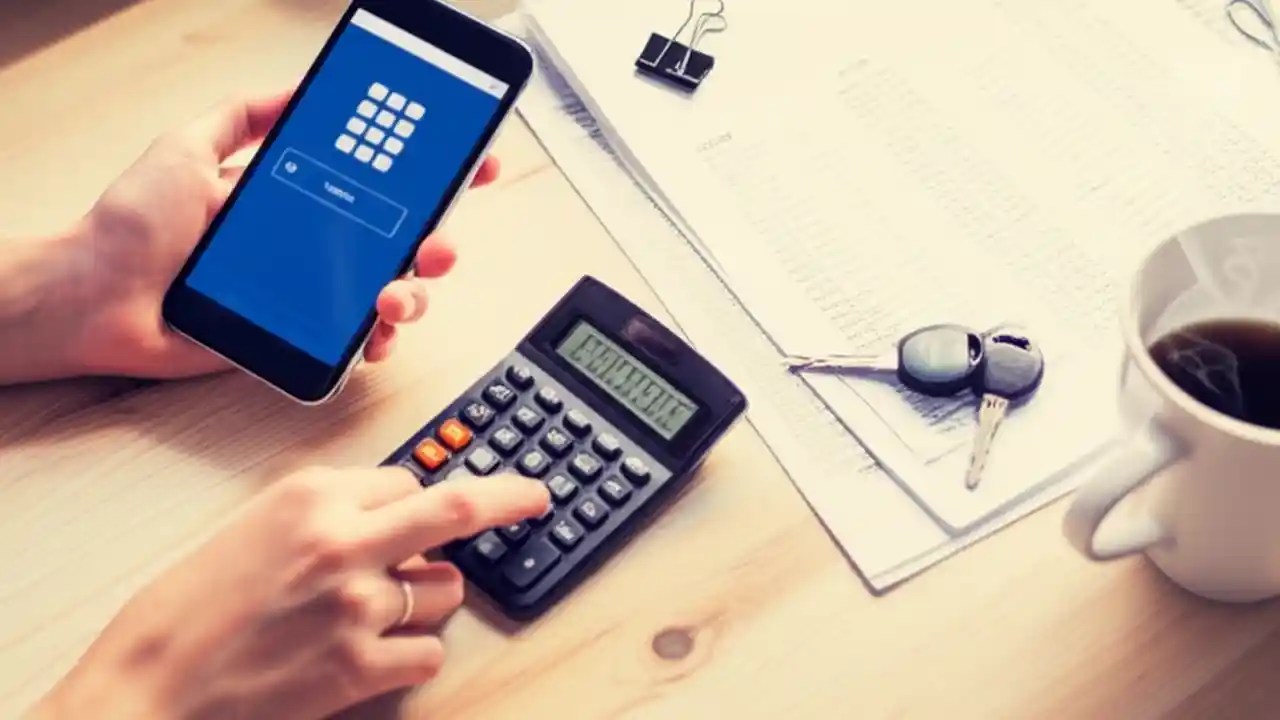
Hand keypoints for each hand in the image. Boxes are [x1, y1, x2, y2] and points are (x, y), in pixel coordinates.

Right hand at [31, 468, 549, 719]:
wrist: (147, 689)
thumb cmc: (185, 610)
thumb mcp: (253, 527)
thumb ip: (327, 512)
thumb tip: (392, 513)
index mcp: (310, 495)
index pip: (407, 479)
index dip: (417, 498)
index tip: (443, 498)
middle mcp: (342, 541)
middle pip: (458, 509)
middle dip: (510, 497)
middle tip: (536, 497)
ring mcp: (357, 606)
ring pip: (444, 590)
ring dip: (431, 597)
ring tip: (381, 610)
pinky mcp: (360, 666)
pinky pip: (427, 652)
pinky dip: (413, 652)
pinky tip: (376, 652)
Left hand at [60, 90, 499, 378]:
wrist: (97, 298)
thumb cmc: (132, 226)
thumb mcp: (187, 146)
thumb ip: (243, 116)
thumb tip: (297, 88)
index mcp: (299, 199)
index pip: (380, 183)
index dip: (431, 176)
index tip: (473, 165)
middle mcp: (314, 246)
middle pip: (403, 242)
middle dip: (440, 240)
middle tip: (438, 241)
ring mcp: (310, 294)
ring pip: (393, 293)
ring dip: (414, 293)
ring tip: (395, 293)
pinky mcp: (297, 339)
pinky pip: (356, 342)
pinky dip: (378, 341)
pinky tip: (374, 334)